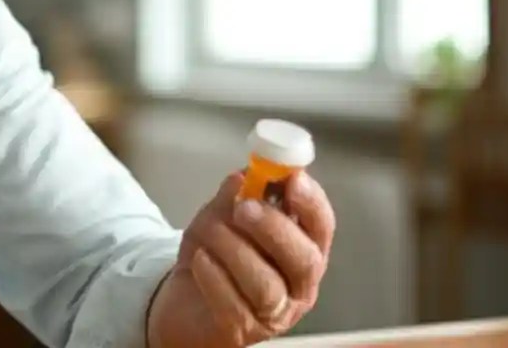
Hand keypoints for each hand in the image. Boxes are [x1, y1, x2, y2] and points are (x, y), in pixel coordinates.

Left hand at [147, 171, 334, 346]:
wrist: (184, 297)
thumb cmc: (216, 253)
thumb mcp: (222, 215)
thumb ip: (236, 195)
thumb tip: (245, 176)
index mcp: (303, 248)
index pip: (323, 226)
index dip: (312, 203)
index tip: (292, 179)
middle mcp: (298, 285)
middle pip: (304, 260)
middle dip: (275, 228)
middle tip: (244, 207)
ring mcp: (274, 313)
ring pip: (267, 285)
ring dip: (235, 250)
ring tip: (210, 231)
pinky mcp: (242, 331)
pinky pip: (234, 305)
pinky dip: (215, 277)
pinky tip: (200, 258)